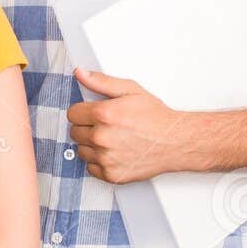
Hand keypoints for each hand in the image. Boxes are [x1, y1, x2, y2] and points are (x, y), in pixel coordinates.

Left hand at [67, 69, 197, 182]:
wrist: (175, 142)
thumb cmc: (155, 117)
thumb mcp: (130, 90)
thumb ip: (101, 82)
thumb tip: (80, 73)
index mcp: (103, 115)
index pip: (72, 114)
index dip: (82, 112)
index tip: (93, 114)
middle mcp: (101, 137)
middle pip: (75, 132)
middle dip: (87, 127)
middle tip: (106, 126)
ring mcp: (105, 158)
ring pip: (81, 150)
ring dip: (91, 145)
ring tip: (111, 139)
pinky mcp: (110, 174)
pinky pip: (91, 168)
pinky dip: (99, 162)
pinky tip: (113, 153)